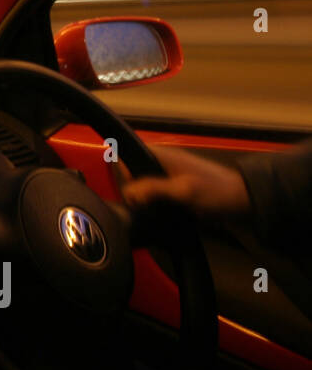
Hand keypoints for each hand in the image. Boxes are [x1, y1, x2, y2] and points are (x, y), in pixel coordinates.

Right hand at [120, 145, 251, 218]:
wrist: (244, 202)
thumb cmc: (217, 191)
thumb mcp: (183, 190)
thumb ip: (153, 189)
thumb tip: (129, 192)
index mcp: (162, 155)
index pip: (129, 156)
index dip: (125, 173)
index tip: (134, 192)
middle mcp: (163, 162)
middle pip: (133, 174)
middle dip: (135, 191)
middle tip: (148, 205)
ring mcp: (169, 176)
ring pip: (143, 187)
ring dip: (146, 200)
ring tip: (158, 211)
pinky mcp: (175, 189)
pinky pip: (155, 195)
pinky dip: (155, 205)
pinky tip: (163, 214)